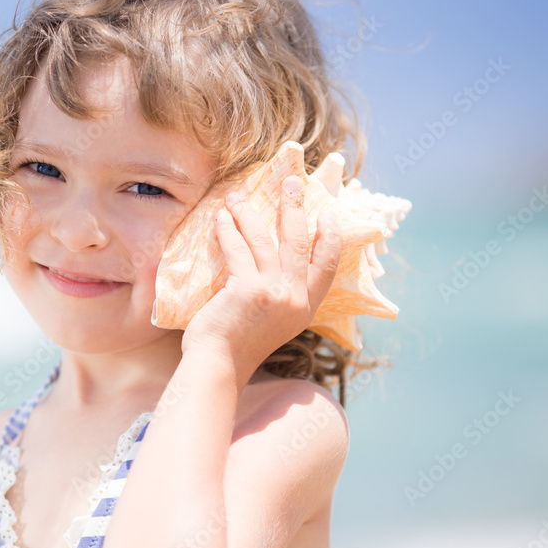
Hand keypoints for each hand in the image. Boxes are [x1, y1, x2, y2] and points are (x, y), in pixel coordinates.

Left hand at [180, 175, 341, 390]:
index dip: (330, 236)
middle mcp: (295, 298)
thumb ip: (282, 297)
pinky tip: (220, 217)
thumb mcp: (273, 322)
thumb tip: (277, 264)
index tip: (327, 212)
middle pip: (300, 241)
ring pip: (266, 239)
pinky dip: (228, 229)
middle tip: (291, 181)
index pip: (328, 265)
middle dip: (295, 207)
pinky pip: (238, 248)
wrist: (217, 366)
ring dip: (250, 212)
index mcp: (306, 307)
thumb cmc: (237, 344)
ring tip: (238, 194)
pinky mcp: (247, 289)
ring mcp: (273, 293)